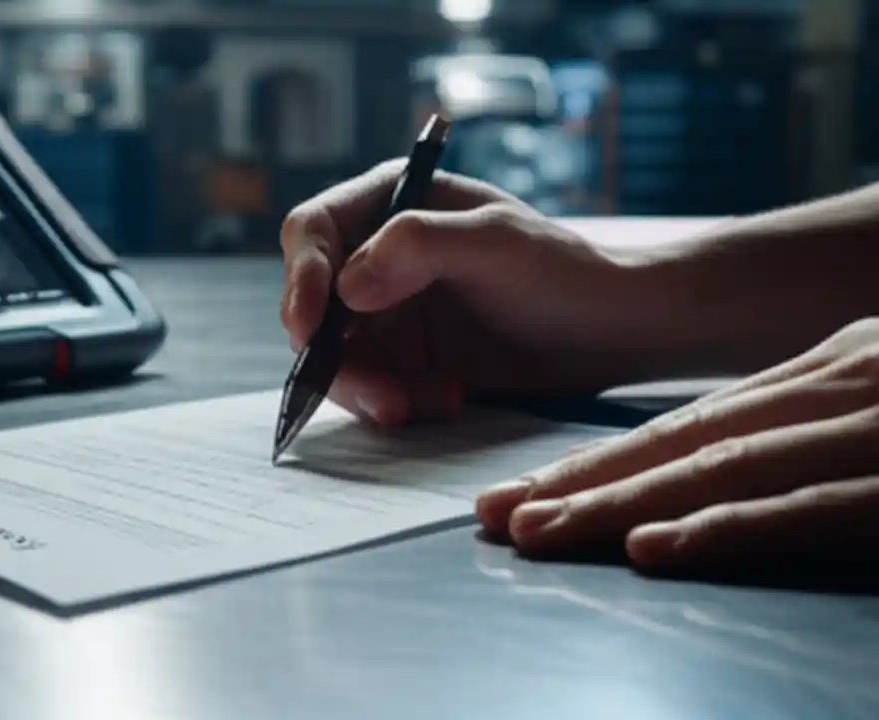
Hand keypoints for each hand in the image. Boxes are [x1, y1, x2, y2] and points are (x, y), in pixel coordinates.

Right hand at [280, 161, 674, 427]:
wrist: (611, 331)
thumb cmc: (564, 271)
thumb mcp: (497, 244)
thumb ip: (420, 246)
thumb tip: (346, 285)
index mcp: (390, 202)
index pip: (314, 231)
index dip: (300, 277)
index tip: (309, 328)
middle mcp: (375, 253)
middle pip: (313, 304)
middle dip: (337, 357)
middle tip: (384, 397)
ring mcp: (385, 309)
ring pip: (334, 355)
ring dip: (366, 388)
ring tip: (423, 404)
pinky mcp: (401, 358)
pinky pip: (367, 386)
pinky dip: (393, 401)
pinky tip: (447, 400)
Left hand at [476, 318, 878, 571]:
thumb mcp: (876, 400)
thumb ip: (807, 425)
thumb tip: (723, 461)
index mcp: (819, 372)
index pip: (685, 423)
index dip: (594, 461)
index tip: (520, 492)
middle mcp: (828, 390)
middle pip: (678, 441)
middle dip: (577, 480)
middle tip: (490, 513)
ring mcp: (864, 432)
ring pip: (715, 468)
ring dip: (616, 501)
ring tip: (533, 529)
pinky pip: (800, 509)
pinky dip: (717, 527)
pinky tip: (648, 547)